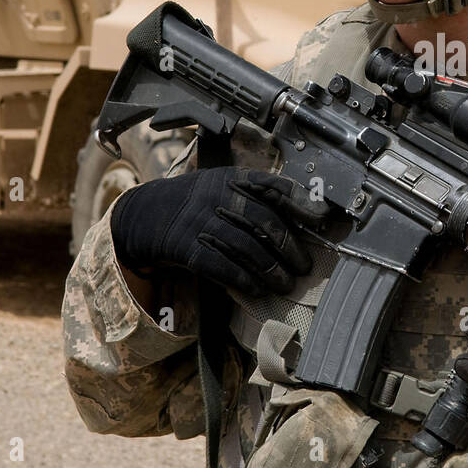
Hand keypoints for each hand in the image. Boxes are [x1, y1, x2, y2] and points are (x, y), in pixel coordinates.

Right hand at [110, 166, 326, 298]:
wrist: (146, 214)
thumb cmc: (198, 202)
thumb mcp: (225, 186)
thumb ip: (257, 197)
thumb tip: (305, 215)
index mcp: (232, 178)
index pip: (273, 185)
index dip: (300, 202)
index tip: (321, 218)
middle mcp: (218, 196)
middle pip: (264, 222)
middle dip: (289, 248)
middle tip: (304, 267)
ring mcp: (201, 221)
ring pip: (246, 247)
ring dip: (271, 270)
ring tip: (286, 284)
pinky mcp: (186, 247)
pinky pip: (221, 266)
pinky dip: (243, 280)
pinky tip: (257, 290)